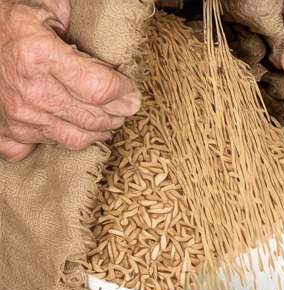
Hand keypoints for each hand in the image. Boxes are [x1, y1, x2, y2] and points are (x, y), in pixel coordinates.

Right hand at [0, 0, 140, 161]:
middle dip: (118, 114)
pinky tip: (79, 128)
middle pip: (93, 118)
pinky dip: (71, 138)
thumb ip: (74, 26)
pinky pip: (52, 144)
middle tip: (126, 107)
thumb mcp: (39, 8)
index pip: (99, 88)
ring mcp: (20, 115)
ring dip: (100, 131)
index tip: (133, 93)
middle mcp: (31, 91)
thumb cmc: (3, 21)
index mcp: (39, 55)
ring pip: (77, 137)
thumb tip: (107, 48)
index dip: (124, 93)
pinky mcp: (10, 132)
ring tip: (109, 121)